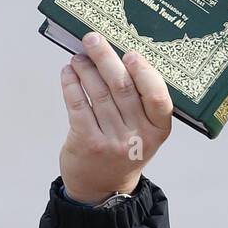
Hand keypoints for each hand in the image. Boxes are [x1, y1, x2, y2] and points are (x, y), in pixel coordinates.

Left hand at [58, 32, 173, 203]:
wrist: (102, 188)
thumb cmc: (124, 149)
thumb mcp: (144, 133)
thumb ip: (140, 103)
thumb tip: (120, 56)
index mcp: (159, 130)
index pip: (158, 98)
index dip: (144, 73)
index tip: (130, 53)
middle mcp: (137, 136)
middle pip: (122, 88)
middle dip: (105, 58)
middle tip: (92, 39)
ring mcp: (112, 141)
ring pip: (97, 93)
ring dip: (85, 69)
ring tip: (78, 56)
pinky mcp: (87, 143)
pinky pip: (78, 105)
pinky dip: (71, 84)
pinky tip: (68, 73)